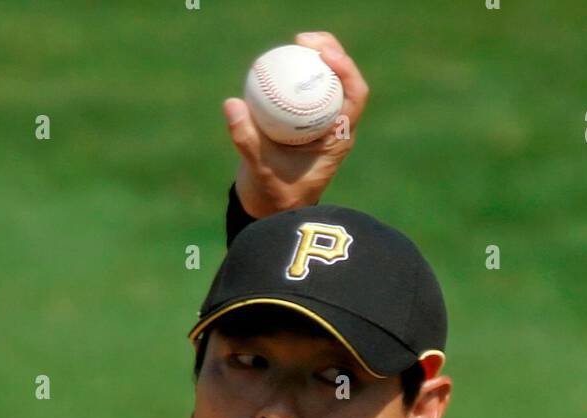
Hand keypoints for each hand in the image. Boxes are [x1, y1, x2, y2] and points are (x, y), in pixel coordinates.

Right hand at [223, 32, 368, 218]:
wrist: (273, 209)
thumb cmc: (274, 196)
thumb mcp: (260, 170)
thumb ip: (246, 139)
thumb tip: (231, 104)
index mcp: (338, 138)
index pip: (355, 95)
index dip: (346, 69)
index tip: (325, 56)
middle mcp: (335, 125)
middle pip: (343, 79)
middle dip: (330, 51)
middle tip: (302, 40)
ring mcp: (321, 121)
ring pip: (326, 80)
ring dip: (314, 57)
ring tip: (295, 43)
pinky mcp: (306, 119)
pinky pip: (305, 88)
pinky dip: (296, 72)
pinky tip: (278, 61)